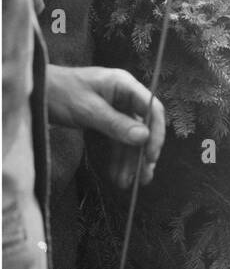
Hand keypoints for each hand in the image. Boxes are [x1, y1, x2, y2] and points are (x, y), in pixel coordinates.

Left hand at [45, 66, 164, 188]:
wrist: (34, 91)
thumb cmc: (59, 92)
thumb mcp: (88, 110)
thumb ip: (116, 124)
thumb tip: (144, 138)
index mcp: (125, 85)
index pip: (152, 109)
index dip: (156, 133)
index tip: (151, 157)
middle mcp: (124, 96)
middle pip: (143, 126)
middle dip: (142, 153)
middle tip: (143, 178)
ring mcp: (115, 109)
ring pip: (130, 138)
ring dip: (130, 160)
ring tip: (127, 183)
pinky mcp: (104, 120)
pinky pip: (116, 141)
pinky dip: (117, 158)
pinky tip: (117, 175)